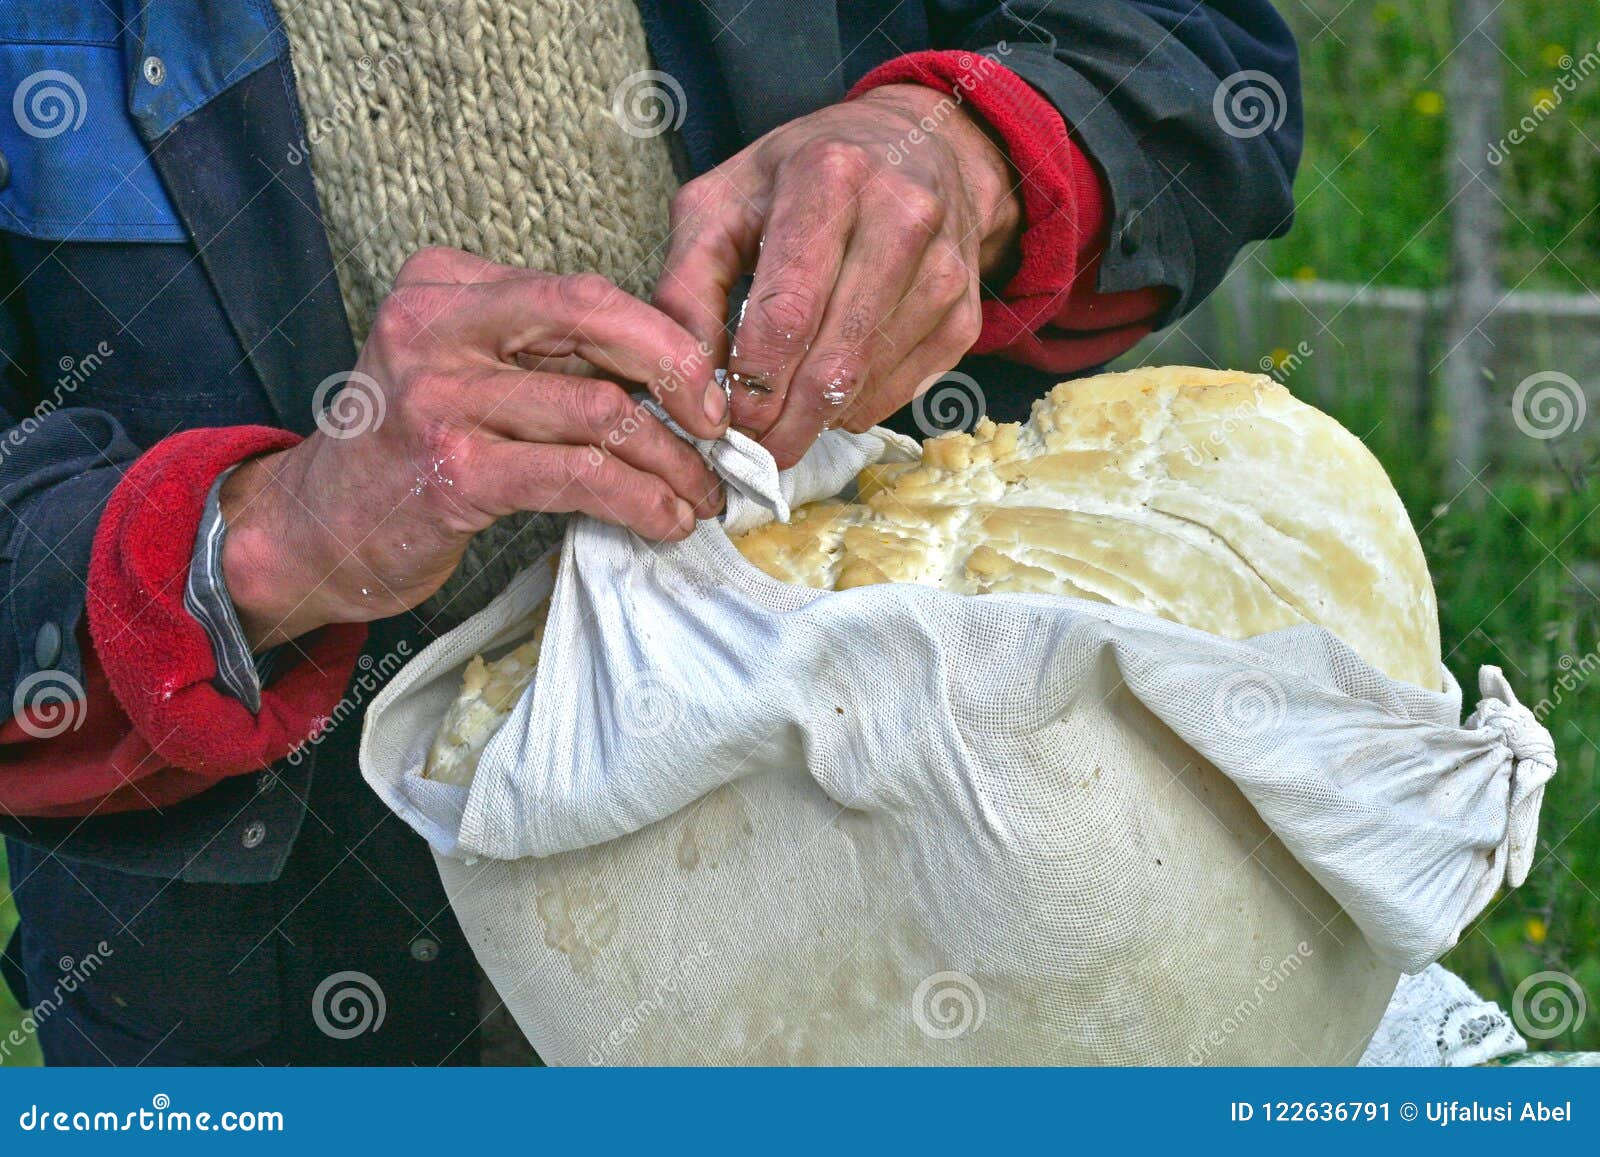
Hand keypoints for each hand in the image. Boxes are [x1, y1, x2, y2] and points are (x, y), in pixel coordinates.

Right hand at [220, 247, 727, 647]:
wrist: (315, 527)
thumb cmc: (409, 450)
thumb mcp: (465, 370)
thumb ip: (545, 356)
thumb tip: (671, 375)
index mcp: (444, 284)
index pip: (584, 291)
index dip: (663, 337)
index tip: (707, 386)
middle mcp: (434, 324)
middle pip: (596, 320)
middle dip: (682, 374)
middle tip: (720, 429)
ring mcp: (439, 397)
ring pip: (601, 411)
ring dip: (671, 462)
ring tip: (700, 494)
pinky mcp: (453, 470)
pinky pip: (579, 476)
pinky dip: (639, 500)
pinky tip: (663, 519)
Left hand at [655, 83, 1021, 467]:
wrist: (923, 148)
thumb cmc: (804, 177)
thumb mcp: (722, 201)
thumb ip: (686, 285)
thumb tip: (685, 380)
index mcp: (830, 177)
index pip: (788, 311)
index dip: (753, 380)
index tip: (726, 415)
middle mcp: (901, 217)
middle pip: (834, 360)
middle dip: (783, 420)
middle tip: (751, 445)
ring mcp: (944, 269)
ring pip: (868, 383)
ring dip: (816, 419)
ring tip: (782, 416)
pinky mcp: (965, 314)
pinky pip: (902, 392)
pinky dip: (855, 408)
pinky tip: (829, 390)